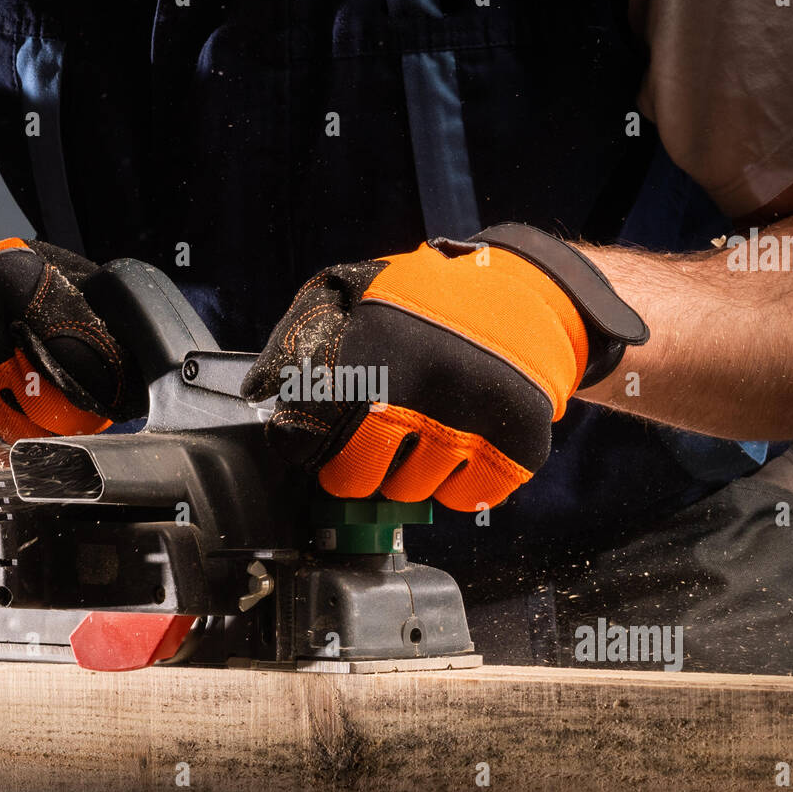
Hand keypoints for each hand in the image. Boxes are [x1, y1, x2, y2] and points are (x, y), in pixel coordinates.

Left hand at [241, 223, 646, 510]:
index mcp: (375, 345)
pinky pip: (465, 501)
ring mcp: (472, 418)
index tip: (315, 444)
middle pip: (357, 477)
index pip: (310, 433)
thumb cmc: (433, 300)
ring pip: (411, 494)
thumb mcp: (359, 290)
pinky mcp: (517, 445)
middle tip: (375, 441)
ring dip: (412, 473)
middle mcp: (423, 384)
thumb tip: (258, 388)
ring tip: (428, 430)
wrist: (534, 297)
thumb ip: (302, 334)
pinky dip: (459, 486)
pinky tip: (463, 447)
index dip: (306, 446)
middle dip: (358, 467)